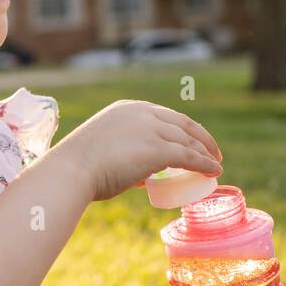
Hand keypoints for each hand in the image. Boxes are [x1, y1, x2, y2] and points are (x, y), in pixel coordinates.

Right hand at [55, 99, 222, 202]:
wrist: (71, 171)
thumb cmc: (79, 167)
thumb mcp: (103, 150)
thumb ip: (124, 157)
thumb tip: (140, 176)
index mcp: (128, 108)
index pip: (165, 116)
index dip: (183, 129)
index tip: (191, 141)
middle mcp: (143, 113)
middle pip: (183, 123)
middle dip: (201, 138)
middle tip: (211, 152)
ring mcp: (152, 130)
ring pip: (188, 140)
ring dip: (206, 152)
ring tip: (214, 164)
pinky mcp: (158, 149)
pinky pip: (189, 156)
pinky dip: (204, 163)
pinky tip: (214, 171)